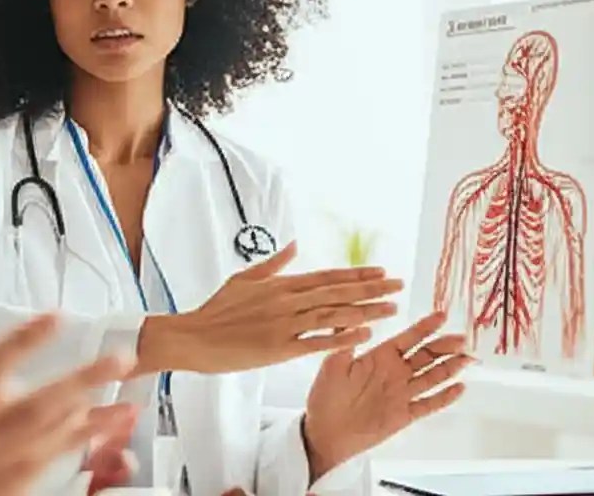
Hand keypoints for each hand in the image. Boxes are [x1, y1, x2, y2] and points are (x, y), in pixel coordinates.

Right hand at [0, 315, 135, 495]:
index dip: (22, 342)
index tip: (57, 319)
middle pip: (29, 410)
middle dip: (80, 383)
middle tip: (121, 362)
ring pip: (38, 454)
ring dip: (85, 431)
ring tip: (122, 414)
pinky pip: (24, 494)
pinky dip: (60, 478)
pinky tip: (85, 467)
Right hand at [136, 241, 403, 374]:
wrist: (193, 337)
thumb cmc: (215, 310)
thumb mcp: (243, 279)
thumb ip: (273, 264)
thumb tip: (294, 245)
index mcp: (279, 284)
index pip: (326, 276)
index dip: (356, 274)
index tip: (381, 272)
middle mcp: (286, 300)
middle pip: (336, 291)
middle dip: (371, 288)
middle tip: (399, 286)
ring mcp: (283, 324)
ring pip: (332, 314)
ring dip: (365, 311)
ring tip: (391, 309)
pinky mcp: (277, 348)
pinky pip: (316, 341)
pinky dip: (341, 337)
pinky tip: (363, 335)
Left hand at [302, 311, 471, 478]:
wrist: (324, 430)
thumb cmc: (325, 395)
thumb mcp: (333, 362)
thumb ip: (345, 340)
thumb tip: (352, 314)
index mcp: (379, 357)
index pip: (408, 338)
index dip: (425, 327)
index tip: (441, 314)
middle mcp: (394, 372)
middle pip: (426, 356)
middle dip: (444, 346)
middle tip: (461, 337)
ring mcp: (401, 393)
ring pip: (432, 377)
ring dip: (450, 367)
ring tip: (467, 357)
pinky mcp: (404, 415)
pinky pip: (429, 404)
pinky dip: (445, 397)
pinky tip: (460, 388)